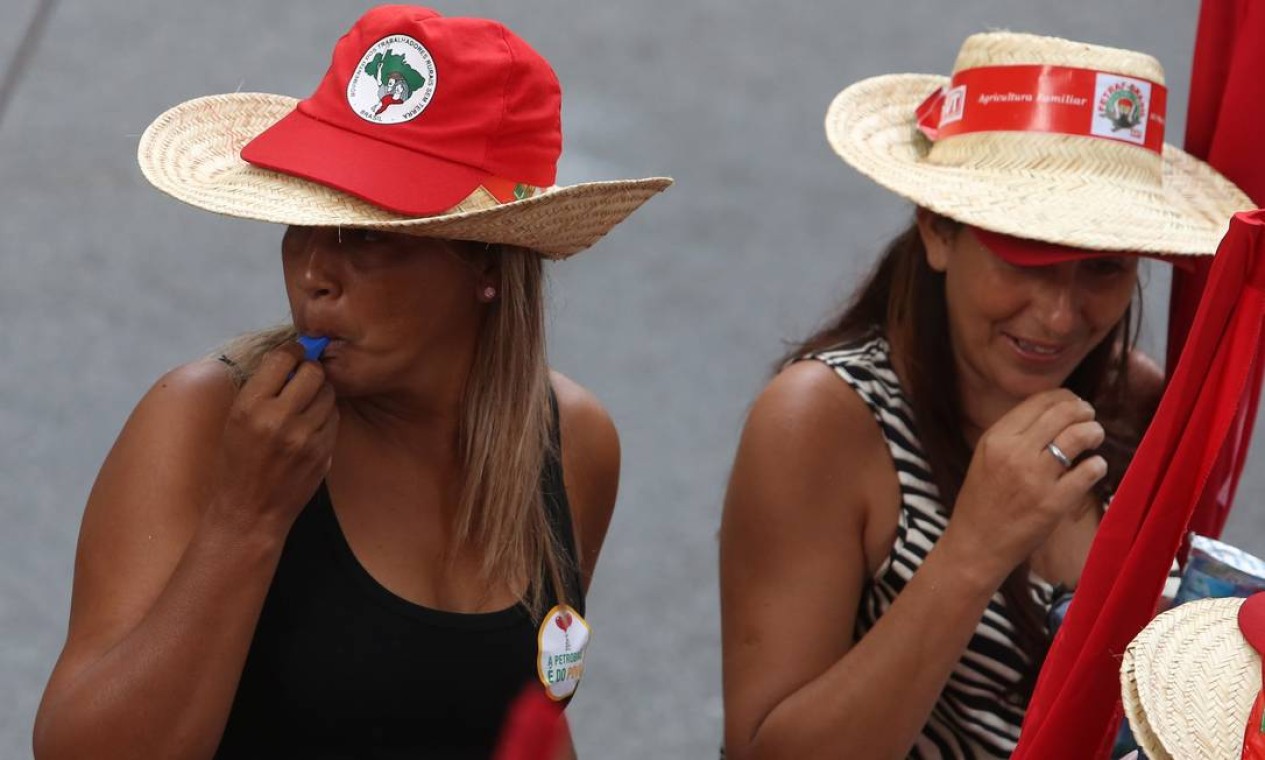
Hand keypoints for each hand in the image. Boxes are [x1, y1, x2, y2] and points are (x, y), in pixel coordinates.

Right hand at [207, 342, 338, 535]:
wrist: (250, 511)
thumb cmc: (238, 461)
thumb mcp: (236, 420)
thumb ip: (263, 388)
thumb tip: (293, 355)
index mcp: (250, 407)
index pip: (283, 358)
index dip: (293, 352)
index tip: (295, 353)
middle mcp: (278, 420)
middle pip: (314, 372)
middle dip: (311, 370)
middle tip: (305, 376)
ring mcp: (305, 438)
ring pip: (329, 394)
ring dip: (321, 393)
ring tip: (305, 404)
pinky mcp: (323, 452)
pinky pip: (334, 418)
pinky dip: (326, 416)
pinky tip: (311, 426)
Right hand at [943, 389, 1106, 583]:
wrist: (976, 544)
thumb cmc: (983, 500)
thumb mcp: (987, 456)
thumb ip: (1014, 434)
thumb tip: (1054, 411)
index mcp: (996, 438)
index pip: (1040, 401)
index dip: (1064, 397)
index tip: (1073, 403)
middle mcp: (1015, 453)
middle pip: (1063, 413)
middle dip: (1083, 411)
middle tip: (1089, 417)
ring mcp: (1035, 478)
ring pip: (1080, 436)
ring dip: (1094, 432)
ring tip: (1095, 436)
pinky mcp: (1054, 502)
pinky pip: (1089, 471)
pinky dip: (1097, 466)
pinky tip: (1094, 468)